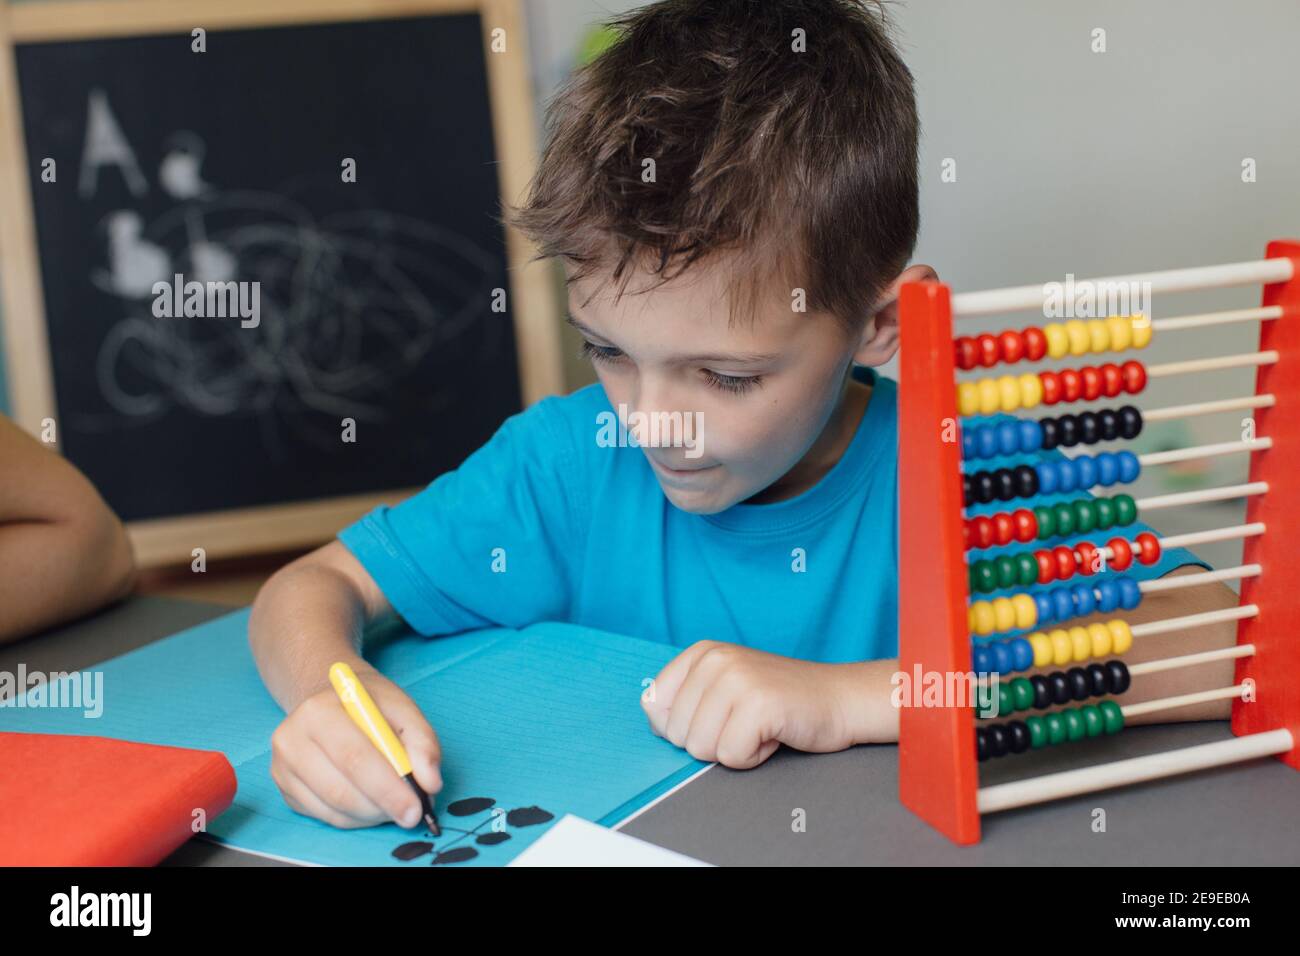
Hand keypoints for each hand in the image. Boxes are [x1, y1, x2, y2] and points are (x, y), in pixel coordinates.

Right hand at [270, 664, 442, 828]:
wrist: (330, 699)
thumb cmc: (369, 705)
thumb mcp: (402, 708)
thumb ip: (422, 742)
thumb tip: (430, 783)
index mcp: (319, 711)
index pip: (354, 757)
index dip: (387, 788)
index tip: (415, 807)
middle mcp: (291, 739)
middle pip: (339, 789)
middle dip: (382, 807)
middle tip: (412, 814)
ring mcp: (282, 768)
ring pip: (333, 809)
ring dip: (371, 815)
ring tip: (394, 803)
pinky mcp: (285, 790)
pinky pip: (326, 817)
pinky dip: (356, 818)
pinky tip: (371, 802)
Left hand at [641, 640, 857, 767]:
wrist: (839, 700)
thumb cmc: (779, 702)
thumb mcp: (722, 689)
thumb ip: (684, 700)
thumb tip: (651, 714)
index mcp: (701, 652)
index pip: (654, 706)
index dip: (682, 726)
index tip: (718, 716)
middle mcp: (715, 659)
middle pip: (677, 733)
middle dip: (711, 740)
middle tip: (746, 722)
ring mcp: (737, 679)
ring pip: (700, 748)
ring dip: (733, 749)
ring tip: (759, 727)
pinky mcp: (758, 704)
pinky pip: (731, 756)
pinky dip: (754, 757)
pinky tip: (773, 734)